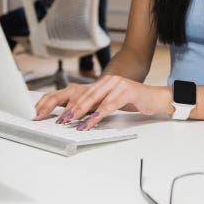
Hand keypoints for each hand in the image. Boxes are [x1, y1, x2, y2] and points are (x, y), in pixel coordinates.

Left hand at [33, 76, 172, 129]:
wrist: (156, 98)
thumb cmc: (133, 102)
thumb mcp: (110, 103)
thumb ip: (94, 107)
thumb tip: (74, 117)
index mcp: (100, 83)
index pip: (75, 92)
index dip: (59, 102)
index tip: (46, 113)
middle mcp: (107, 81)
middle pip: (81, 95)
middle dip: (67, 108)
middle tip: (57, 120)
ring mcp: (117, 85)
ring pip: (94, 99)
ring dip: (80, 112)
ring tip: (70, 121)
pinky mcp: (127, 91)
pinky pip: (109, 105)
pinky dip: (98, 116)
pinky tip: (90, 123)